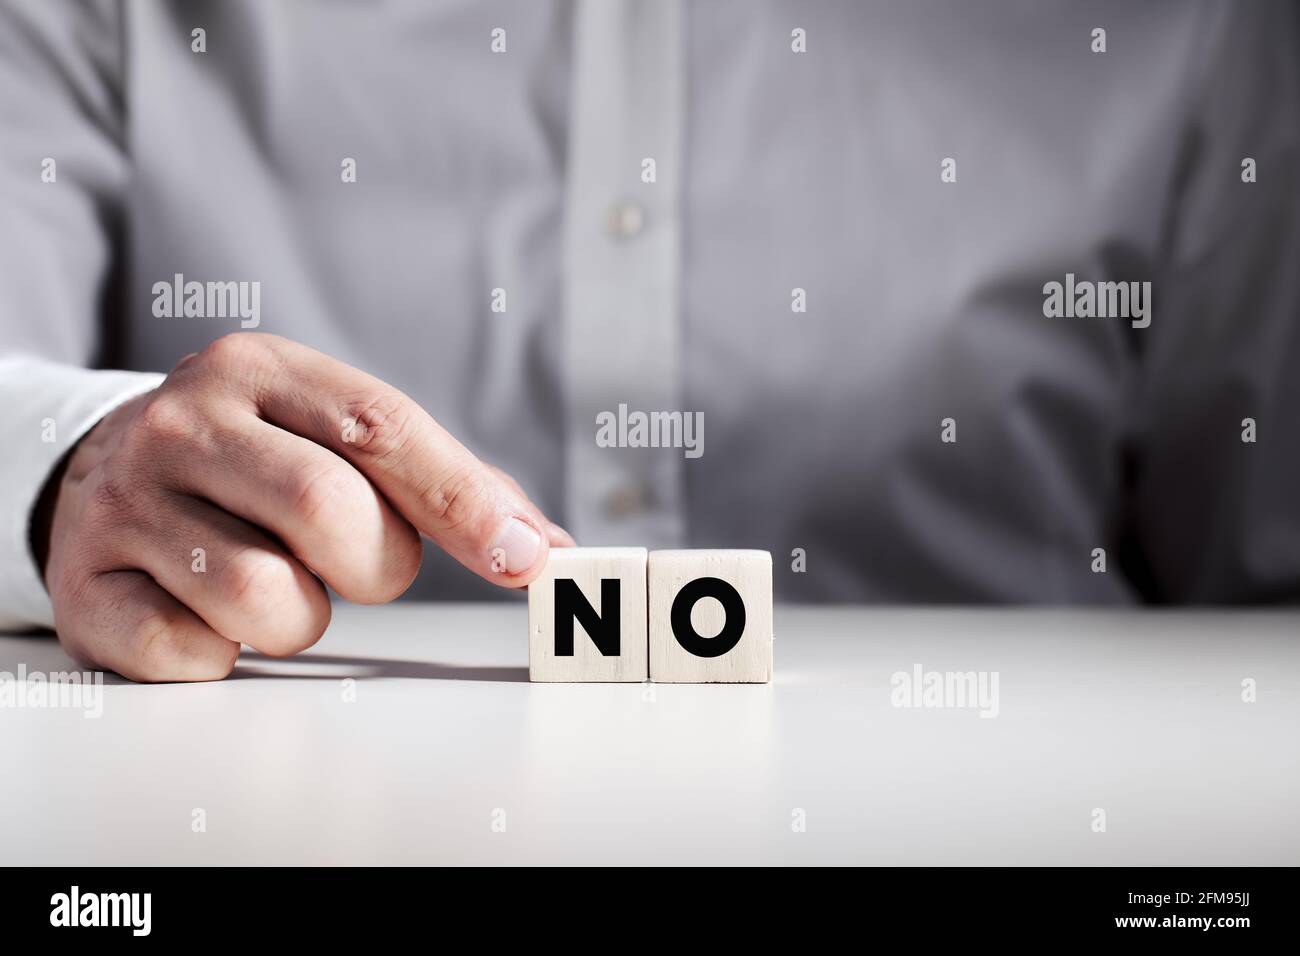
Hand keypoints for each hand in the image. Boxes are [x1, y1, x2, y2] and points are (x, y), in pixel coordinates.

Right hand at [39, 333, 572, 681]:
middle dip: (375, 565)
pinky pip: (192, 652)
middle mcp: (184, 422)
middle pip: (327, 510)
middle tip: (357, 565)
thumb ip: (441, 482)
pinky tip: (208, 612)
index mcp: (261, 370)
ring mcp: (124, 502)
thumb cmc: (256, 460)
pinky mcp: (84, 586)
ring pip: (262, 595)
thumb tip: (543, 548)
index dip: (463, 500)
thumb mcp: (333, 434)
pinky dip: (225, 654)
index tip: (527, 560)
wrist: (104, 471)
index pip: (381, 428)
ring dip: (301, 616)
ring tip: (278, 585)